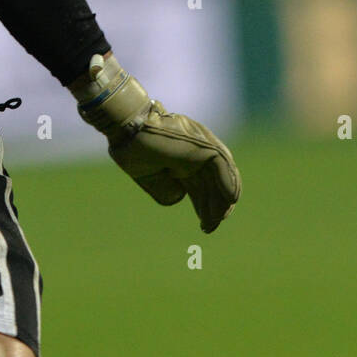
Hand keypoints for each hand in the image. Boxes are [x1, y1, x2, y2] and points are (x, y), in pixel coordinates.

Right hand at [74, 55, 239, 232]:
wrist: (128, 129)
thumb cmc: (133, 150)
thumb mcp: (151, 178)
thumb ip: (167, 190)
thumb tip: (180, 197)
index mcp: (184, 159)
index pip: (201, 186)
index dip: (204, 206)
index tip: (206, 224)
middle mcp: (196, 153)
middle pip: (212, 184)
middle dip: (214, 207)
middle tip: (210, 227)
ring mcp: (202, 147)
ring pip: (221, 177)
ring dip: (221, 202)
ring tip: (216, 222)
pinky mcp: (204, 145)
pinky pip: (223, 168)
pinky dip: (228, 186)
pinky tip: (228, 205)